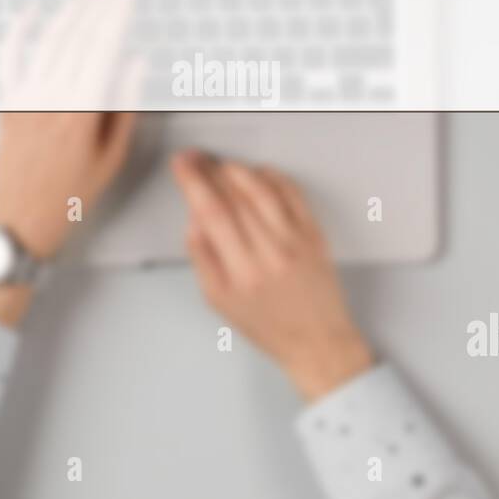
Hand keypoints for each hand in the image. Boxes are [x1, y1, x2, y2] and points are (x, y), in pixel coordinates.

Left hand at [0, 0, 139, 327]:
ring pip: (49, 42)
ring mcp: (24, 98)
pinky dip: (20, 32)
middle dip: (99, 8)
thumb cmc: (68, 197)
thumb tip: (135, 64)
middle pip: (77, 39)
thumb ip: (124, 107)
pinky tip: (32, 13)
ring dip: (70, 13)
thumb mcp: (111, 158)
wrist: (17, 222)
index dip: (116, 18)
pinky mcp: (6, 102)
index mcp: (81, 112)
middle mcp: (50, 98)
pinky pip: (10, 58)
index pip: (102, 50)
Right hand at [171, 151, 373, 400]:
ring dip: (237, 169)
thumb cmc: (266, 324)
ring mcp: (295, 241)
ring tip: (221, 164)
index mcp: (240, 273)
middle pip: (234, 196)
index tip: (182, 164)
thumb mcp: (219, 301)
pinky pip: (292, 193)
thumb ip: (202, 257)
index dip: (193, 182)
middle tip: (195, 158)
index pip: (212, 213)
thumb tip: (193, 218)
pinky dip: (272, 176)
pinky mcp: (315, 233)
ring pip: (262, 189)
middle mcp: (269, 253)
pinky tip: (258, 172)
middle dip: (210, 170)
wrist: (317, 340)